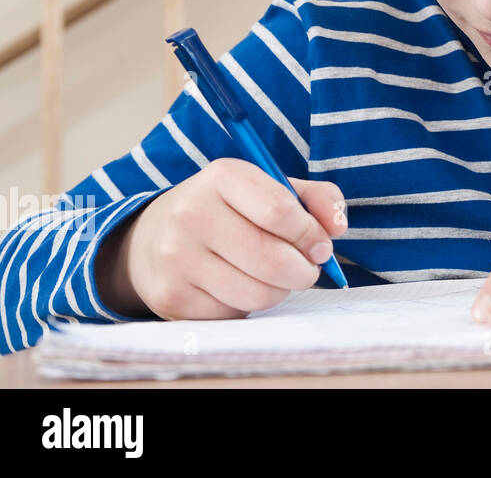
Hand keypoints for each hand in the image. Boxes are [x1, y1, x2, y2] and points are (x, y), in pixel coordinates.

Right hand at [96, 157, 346, 320]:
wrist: (152, 236)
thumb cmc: (229, 211)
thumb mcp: (271, 188)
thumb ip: (317, 198)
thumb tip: (337, 227)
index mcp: (223, 177)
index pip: (280, 211)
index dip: (311, 235)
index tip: (321, 246)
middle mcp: (192, 213)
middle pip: (272, 260)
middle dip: (303, 271)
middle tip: (306, 270)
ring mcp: (177, 257)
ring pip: (257, 294)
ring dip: (279, 291)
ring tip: (272, 277)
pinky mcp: (171, 297)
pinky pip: (234, 314)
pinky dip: (247, 306)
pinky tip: (237, 287)